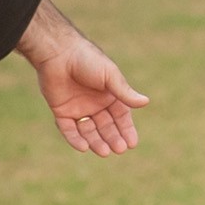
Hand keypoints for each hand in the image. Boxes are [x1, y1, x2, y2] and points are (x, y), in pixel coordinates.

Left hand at [32, 36, 150, 156]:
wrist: (59, 53)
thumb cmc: (88, 60)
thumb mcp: (110, 76)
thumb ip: (124, 92)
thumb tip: (146, 102)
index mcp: (110, 95)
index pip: (121, 117)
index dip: (126, 130)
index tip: (132, 144)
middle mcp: (96, 104)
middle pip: (106, 127)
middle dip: (113, 138)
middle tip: (118, 149)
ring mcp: (79, 109)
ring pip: (89, 131)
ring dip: (96, 142)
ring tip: (104, 152)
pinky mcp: (61, 111)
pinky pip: (69, 129)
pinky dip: (75, 139)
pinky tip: (84, 147)